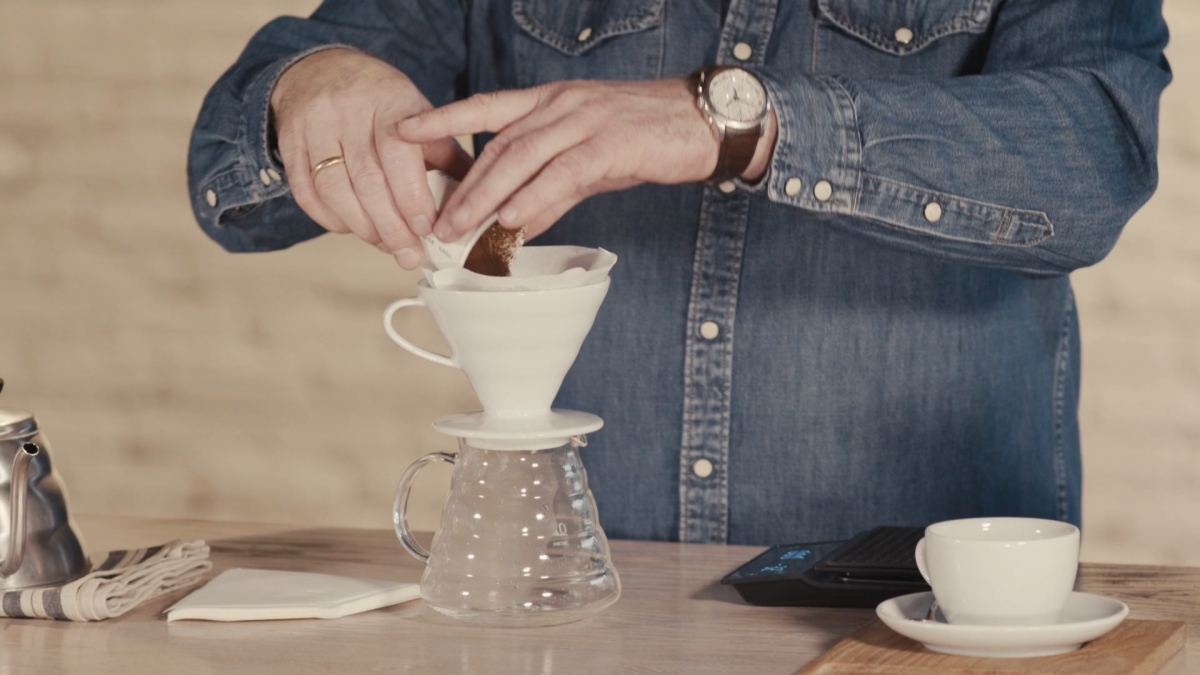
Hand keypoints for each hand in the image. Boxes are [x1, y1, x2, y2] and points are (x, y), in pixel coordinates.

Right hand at [270, 49, 472, 267]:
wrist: (325, 69)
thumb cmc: (384, 103)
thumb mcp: (420, 116)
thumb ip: (447, 158)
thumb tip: (478, 205)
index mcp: (391, 100)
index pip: (398, 153)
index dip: (411, 197)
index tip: (426, 229)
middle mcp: (348, 109)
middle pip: (366, 179)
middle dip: (391, 226)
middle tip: (409, 254)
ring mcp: (314, 124)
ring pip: (332, 188)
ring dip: (361, 227)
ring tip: (384, 245)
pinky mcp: (289, 140)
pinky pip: (305, 190)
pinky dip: (330, 218)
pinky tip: (352, 229)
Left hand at [397, 79, 776, 240]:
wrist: (704, 121)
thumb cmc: (646, 136)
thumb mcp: (592, 154)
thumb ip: (552, 182)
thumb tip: (517, 220)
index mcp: (552, 100)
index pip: (487, 107)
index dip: (442, 119)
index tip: (403, 130)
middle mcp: (562, 105)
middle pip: (499, 146)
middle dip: (464, 186)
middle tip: (438, 222)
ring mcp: (586, 122)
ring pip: (522, 161)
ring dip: (488, 199)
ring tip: (464, 230)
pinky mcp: (611, 145)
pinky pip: (563, 176)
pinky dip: (535, 201)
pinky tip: (514, 222)